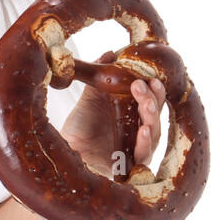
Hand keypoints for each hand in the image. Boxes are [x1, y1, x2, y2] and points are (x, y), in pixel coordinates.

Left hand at [59, 49, 164, 176]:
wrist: (64, 150)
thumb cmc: (80, 127)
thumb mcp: (91, 97)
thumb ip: (101, 76)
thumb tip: (110, 53)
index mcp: (133, 115)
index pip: (153, 101)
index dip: (155, 89)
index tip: (150, 77)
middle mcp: (139, 132)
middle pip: (155, 116)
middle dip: (152, 99)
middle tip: (141, 85)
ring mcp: (136, 149)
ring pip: (153, 134)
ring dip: (151, 117)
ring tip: (146, 104)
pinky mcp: (129, 166)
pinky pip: (143, 155)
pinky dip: (145, 143)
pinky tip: (144, 131)